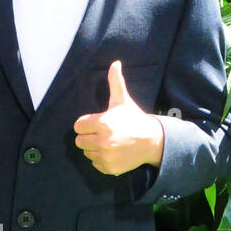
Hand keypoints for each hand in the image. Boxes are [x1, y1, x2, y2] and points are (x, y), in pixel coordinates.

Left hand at [73, 61, 163, 175]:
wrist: (153, 141)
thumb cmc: (135, 119)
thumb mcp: (123, 101)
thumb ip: (115, 82)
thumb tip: (115, 63)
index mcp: (103, 123)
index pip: (78, 126)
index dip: (86, 123)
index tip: (95, 123)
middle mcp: (103, 141)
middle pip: (79, 141)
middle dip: (88, 136)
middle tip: (101, 133)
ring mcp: (106, 157)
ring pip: (87, 153)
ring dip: (94, 148)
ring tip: (108, 142)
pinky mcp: (109, 168)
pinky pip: (95, 164)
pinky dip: (101, 160)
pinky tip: (112, 152)